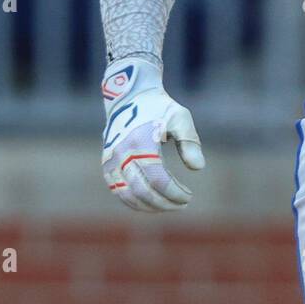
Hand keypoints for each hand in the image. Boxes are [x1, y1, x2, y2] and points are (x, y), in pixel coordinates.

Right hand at [101, 57, 204, 211]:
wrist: (129, 97)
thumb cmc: (159, 108)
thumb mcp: (180, 118)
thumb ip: (190, 142)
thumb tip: (198, 168)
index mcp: (141, 142)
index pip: (158, 179)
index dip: (174, 193)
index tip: (188, 197)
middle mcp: (122, 153)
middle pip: (143, 191)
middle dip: (164, 203)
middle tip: (182, 204)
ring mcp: (110, 160)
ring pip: (128, 195)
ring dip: (150, 206)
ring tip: (169, 205)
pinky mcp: (106, 164)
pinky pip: (118, 190)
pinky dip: (134, 201)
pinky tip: (152, 203)